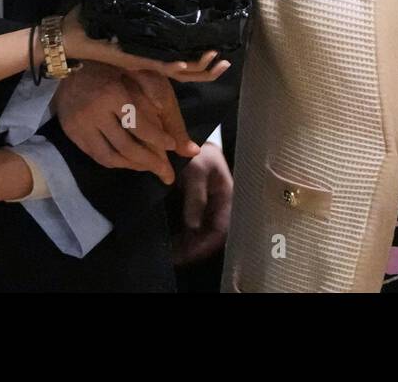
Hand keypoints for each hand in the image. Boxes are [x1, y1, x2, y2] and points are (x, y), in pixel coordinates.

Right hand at [53, 62, 198, 183]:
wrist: (75, 66)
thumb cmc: (118, 69)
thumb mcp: (145, 79)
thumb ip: (167, 111)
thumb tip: (190, 144)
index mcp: (113, 94)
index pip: (138, 125)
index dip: (157, 138)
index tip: (172, 146)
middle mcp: (94, 111)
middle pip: (126, 146)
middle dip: (150, 162)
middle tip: (168, 174)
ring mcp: (80, 124)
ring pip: (110, 156)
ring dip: (134, 166)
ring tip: (152, 168)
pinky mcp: (72, 133)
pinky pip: (96, 156)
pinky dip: (116, 162)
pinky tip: (131, 162)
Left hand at [60, 6, 230, 82]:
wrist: (64, 39)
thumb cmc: (86, 26)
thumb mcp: (116, 12)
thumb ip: (132, 4)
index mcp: (147, 51)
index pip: (179, 60)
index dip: (200, 61)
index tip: (218, 50)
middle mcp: (148, 59)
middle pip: (186, 72)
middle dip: (208, 69)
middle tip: (226, 61)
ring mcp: (141, 61)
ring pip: (178, 72)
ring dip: (199, 68)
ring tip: (216, 60)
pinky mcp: (131, 60)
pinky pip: (158, 67)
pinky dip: (174, 67)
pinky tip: (187, 64)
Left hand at [172, 141, 233, 265]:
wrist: (186, 140)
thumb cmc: (196, 153)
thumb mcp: (196, 172)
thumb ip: (196, 198)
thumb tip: (193, 226)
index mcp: (227, 196)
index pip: (222, 228)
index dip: (206, 244)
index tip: (187, 255)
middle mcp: (220, 205)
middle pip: (212, 235)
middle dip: (195, 248)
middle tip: (174, 257)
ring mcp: (209, 206)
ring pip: (203, 233)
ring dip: (188, 245)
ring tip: (170, 253)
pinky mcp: (197, 205)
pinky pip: (194, 226)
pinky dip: (184, 236)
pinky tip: (171, 241)